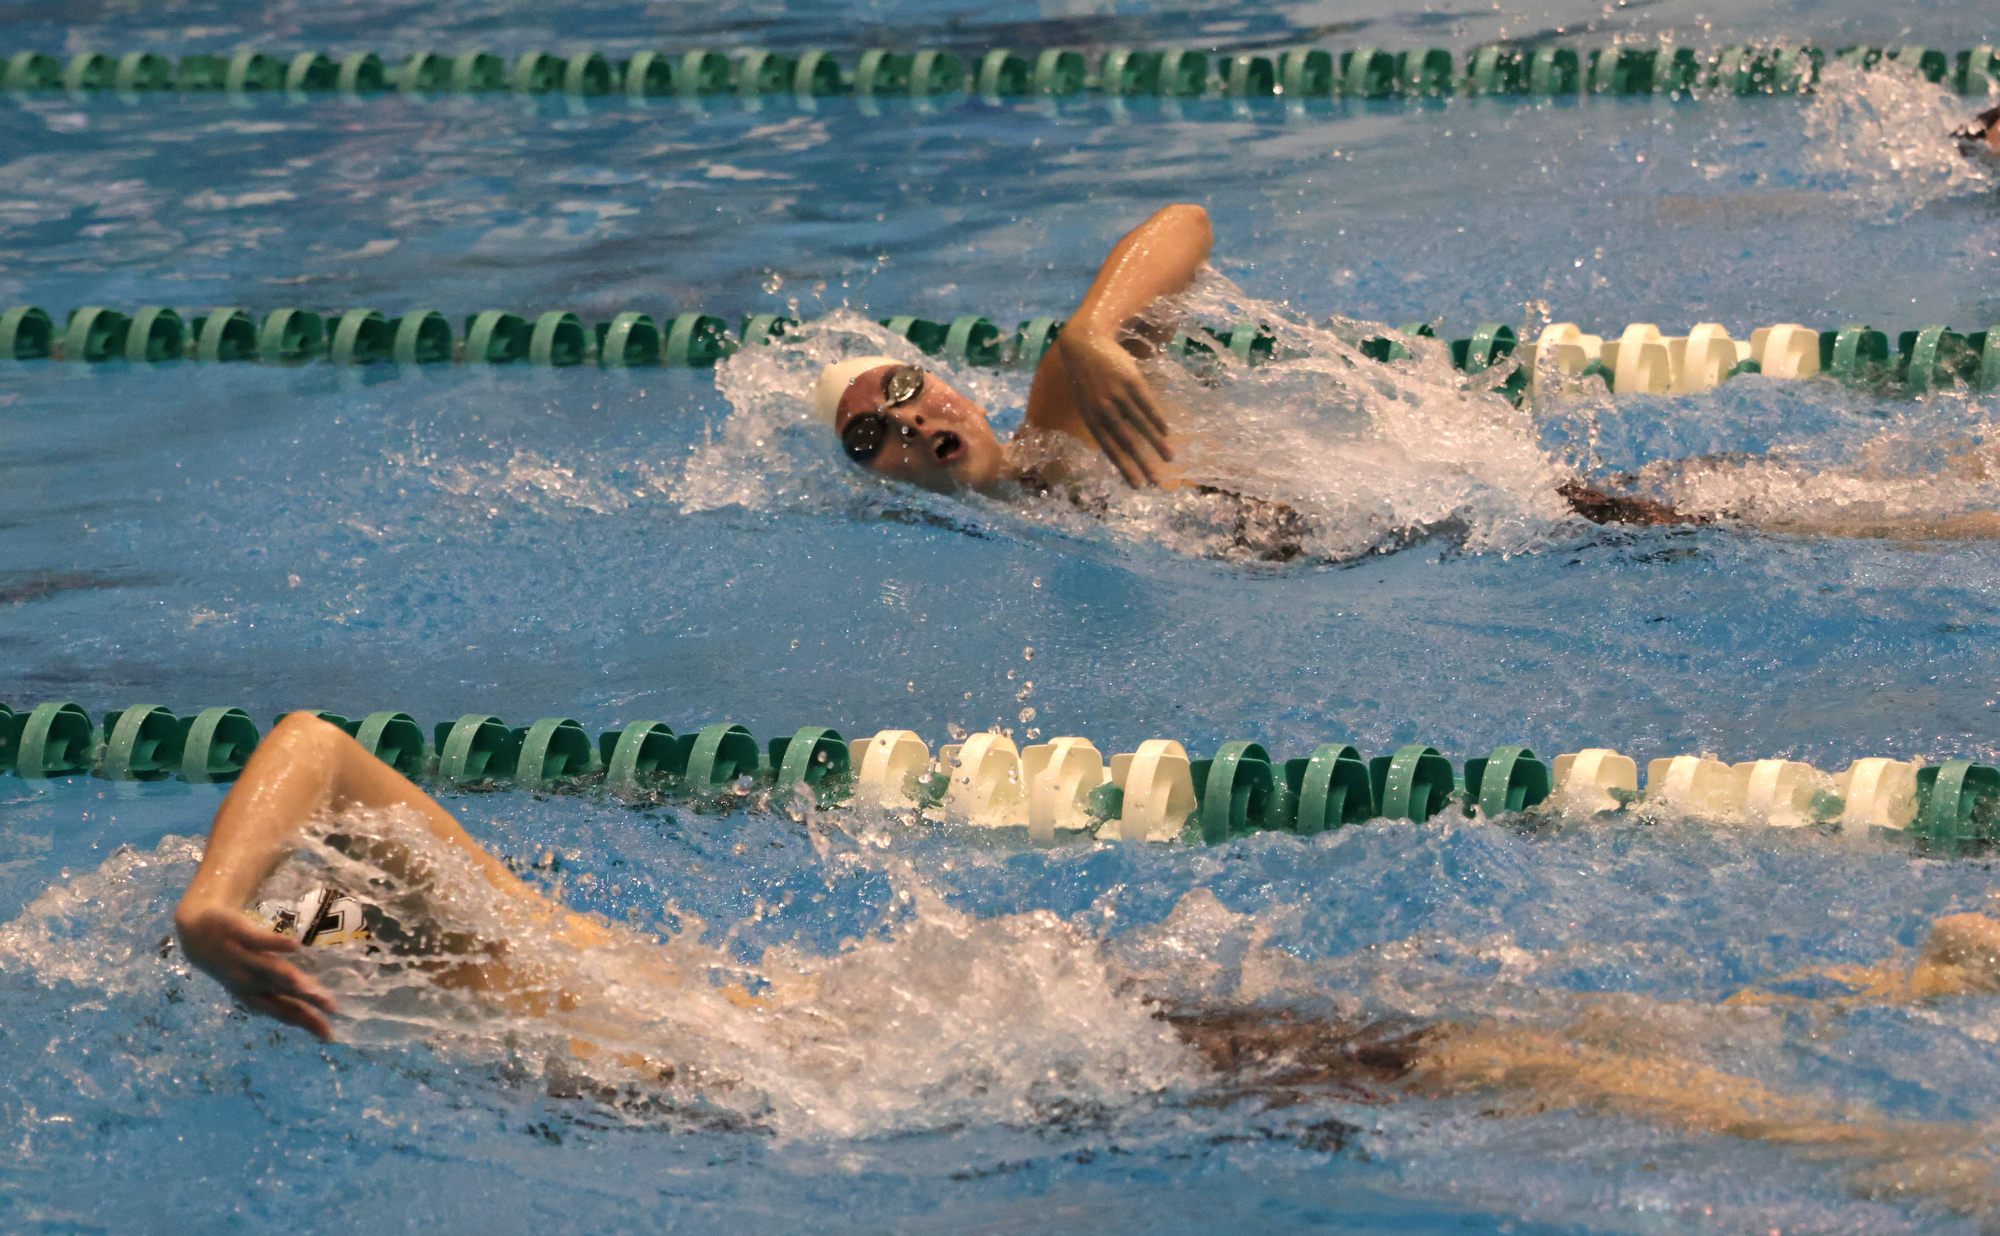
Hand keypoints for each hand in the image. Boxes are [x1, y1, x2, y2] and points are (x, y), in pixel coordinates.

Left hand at [175, 904, 337, 1039]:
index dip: (307, 1023)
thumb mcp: (258, 977)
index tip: (330, 1035)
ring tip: (309, 988)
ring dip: (288, 979)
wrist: (196, 934)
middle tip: (332, 1010)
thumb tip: (315, 994)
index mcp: (255, 996)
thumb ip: (284, 985)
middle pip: (281, 994)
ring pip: (269, 971)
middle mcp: (249, 982)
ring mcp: (243, 959)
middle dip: (305, 1003)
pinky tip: (295, 946)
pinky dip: (275, 945)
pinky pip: (257, 941)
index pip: (286, 1012)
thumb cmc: (235, 959)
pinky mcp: (239, 934)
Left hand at [1056, 329, 1174, 486]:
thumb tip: (1118, 442)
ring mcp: (1119, 396)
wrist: (1085, 344)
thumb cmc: (1085, 377)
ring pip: (1141, 425)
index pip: (1110, 450)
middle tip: (1156, 481)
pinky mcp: (1132, 381)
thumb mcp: (1086, 402)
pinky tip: (1167, 432)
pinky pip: (1148, 405)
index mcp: (1091, 419)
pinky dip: (1158, 420)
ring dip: (1157, 444)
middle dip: (1143, 464)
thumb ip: (1100, 422)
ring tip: (1169, 458)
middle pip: (1128, 443)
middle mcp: (1105, 411)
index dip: (1124, 468)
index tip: (1137, 485)